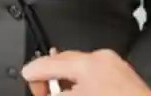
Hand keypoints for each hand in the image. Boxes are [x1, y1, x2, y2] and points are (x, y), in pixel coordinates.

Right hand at [22, 49, 148, 95]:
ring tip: (60, 93)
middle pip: (63, 60)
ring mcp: (114, 64)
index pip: (49, 64)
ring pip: (79, 66)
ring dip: (66, 79)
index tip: (27, 80)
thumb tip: (46, 93)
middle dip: (49, 76)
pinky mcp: (122, 72)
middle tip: (42, 92)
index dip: (33, 74)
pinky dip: (82, 81)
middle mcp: (101, 58)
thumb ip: (56, 95)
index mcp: (88, 64)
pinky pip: (94, 71)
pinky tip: (79, 91)